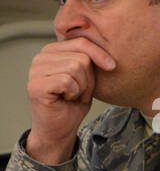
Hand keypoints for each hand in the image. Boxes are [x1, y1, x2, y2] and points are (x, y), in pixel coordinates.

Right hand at [26, 38, 115, 162]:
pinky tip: (66, 99)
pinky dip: (74, 93)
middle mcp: (41, 57)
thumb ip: (88, 59)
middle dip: (89, 79)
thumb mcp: (86, 77)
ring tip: (72, 95)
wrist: (60, 128)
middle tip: (80, 92)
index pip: (81, 42)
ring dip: (82, 87)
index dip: (99, 54)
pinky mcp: (35, 85)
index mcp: (52, 51)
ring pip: (76, 67)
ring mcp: (35, 70)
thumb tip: (106, 46)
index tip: (112, 66)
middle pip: (82, 57)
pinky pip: (67, 81)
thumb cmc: (73, 103)